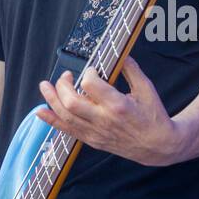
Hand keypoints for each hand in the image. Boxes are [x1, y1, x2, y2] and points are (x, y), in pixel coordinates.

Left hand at [35, 56, 186, 166]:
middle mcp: (104, 120)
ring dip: (51, 99)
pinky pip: (67, 131)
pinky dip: (51, 120)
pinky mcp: (93, 141)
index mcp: (118, 105)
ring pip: (65, 116)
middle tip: (67, 76)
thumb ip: (131, 69)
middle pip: (71, 102)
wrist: (158, 146)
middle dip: (63, 85)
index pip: (91, 85)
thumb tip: (120, 53)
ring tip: (44, 85)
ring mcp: (96, 132)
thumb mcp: (147, 88)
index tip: (93, 70)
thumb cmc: (154, 115)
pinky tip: (40, 111)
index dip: (88, 73)